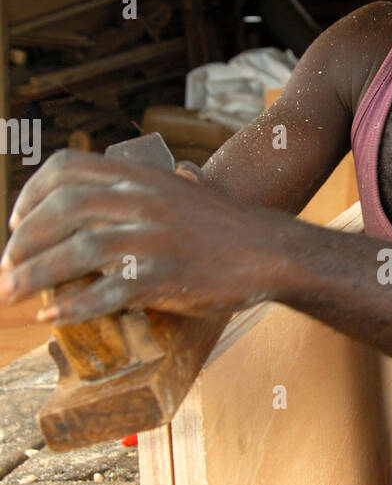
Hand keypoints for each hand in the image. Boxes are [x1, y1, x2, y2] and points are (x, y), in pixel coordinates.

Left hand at [0, 149, 282, 322]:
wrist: (272, 251)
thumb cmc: (226, 227)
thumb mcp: (184, 189)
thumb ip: (154, 184)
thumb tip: (147, 182)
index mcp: (140, 176)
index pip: (64, 170)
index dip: (30, 196)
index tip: (15, 224)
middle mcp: (142, 200)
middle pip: (60, 210)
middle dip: (22, 241)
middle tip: (6, 267)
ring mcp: (152, 238)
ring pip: (74, 252)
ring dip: (33, 274)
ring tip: (11, 293)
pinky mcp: (163, 276)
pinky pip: (105, 292)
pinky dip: (71, 305)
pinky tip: (52, 314)